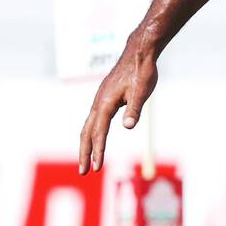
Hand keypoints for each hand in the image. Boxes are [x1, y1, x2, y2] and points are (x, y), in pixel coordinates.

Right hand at [78, 33, 158, 174]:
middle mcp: (98, 102)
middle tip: (83, 172)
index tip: (97, 168)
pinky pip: (94, 119)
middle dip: (85, 153)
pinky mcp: (104, 97)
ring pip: (88, 126)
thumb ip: (134, 110)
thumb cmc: (142, 71)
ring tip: (87, 160)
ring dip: (87, 144)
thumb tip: (127, 127)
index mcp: (105, 103)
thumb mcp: (142, 92)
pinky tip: (96, 139)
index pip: (99, 133)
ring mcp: (100, 99)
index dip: (98, 151)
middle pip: (87, 132)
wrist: (139, 53)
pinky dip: (91, 133)